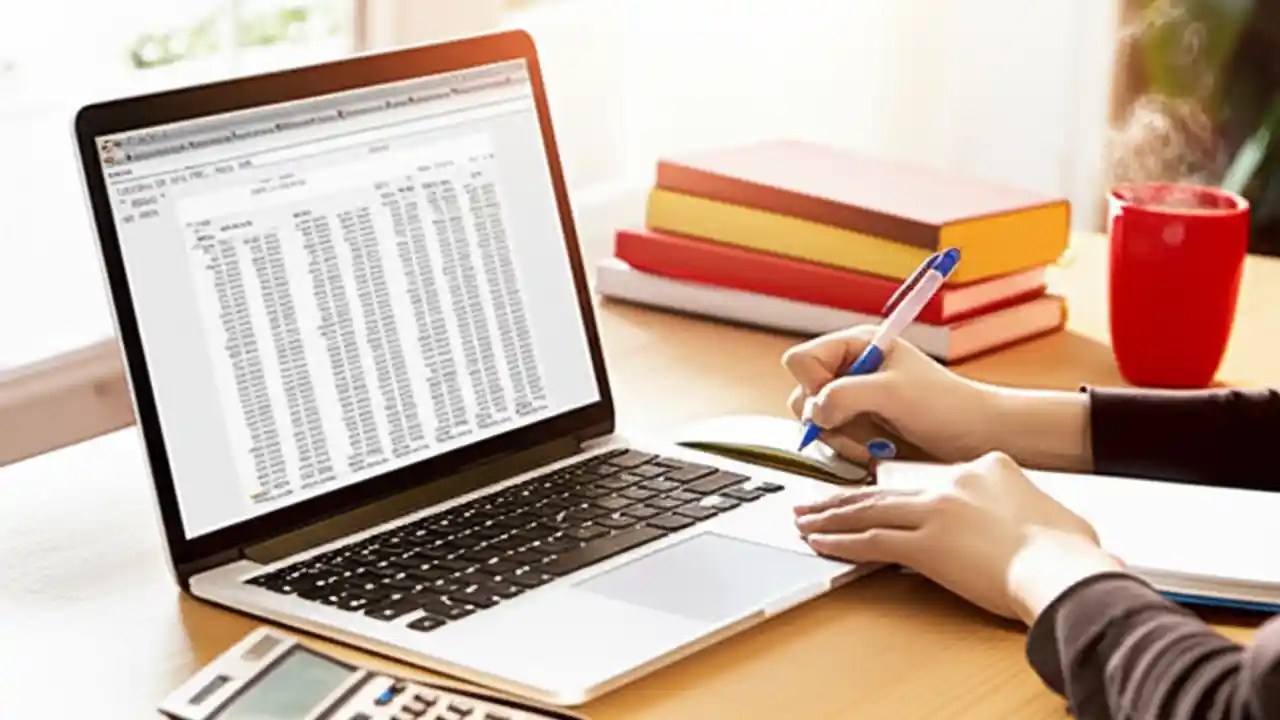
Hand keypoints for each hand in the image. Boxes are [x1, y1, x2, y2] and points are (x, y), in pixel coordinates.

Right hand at [781, 326, 1093, 470]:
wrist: (976, 437)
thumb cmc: (947, 406)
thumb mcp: (894, 393)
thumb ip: (845, 394)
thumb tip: (814, 412)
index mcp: (856, 346)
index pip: (801, 361)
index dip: (814, 384)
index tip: (842, 399)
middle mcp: (849, 371)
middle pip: (803, 395)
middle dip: (829, 419)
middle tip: (862, 425)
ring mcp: (852, 401)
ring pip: (814, 424)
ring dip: (843, 440)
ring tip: (877, 442)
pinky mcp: (857, 428)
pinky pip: (831, 443)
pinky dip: (851, 452)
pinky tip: (878, 450)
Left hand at [794, 451, 1123, 623]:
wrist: (1061, 568)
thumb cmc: (1066, 550)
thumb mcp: (1048, 507)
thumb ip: (1023, 503)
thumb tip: (1022, 517)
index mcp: (986, 468)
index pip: (929, 480)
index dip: (896, 492)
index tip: (877, 498)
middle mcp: (955, 483)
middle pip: (887, 491)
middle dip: (844, 499)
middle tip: (815, 502)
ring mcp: (936, 512)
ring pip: (870, 511)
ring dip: (831, 518)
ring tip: (805, 520)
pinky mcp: (925, 545)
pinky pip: (872, 542)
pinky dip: (842, 543)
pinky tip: (821, 543)